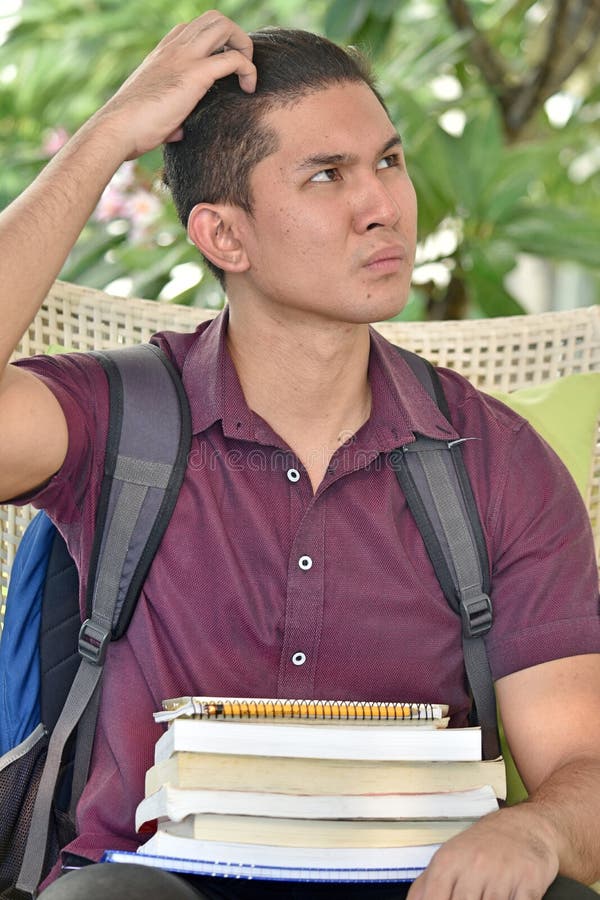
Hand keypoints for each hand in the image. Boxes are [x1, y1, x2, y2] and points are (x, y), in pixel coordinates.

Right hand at [92, 11, 255, 159]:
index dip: (215, 43)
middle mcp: (174, 48)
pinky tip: (248, 89)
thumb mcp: (154, 113)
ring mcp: (184, 58)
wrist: (116, 129)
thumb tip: (179, 131)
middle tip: (239, 69)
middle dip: (235, 38)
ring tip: (246, 76)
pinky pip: (233, 59)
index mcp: (163, 54)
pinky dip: (249, 70)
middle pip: (213, 18)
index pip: (193, 29)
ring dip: (243, 46)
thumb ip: (171, 116)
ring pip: (224, 26)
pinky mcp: (195, 75)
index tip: (224, 70)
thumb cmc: (132, 128)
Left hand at [407, 806, 559, 899]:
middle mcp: (474, 865)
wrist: (527, 825)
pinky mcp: (529, 881)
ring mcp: (502, 873)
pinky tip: (510, 899)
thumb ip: (426, 886)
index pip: (434, 898)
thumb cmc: (483, 846)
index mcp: (448, 861)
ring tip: (486, 899)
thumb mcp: (449, 858)